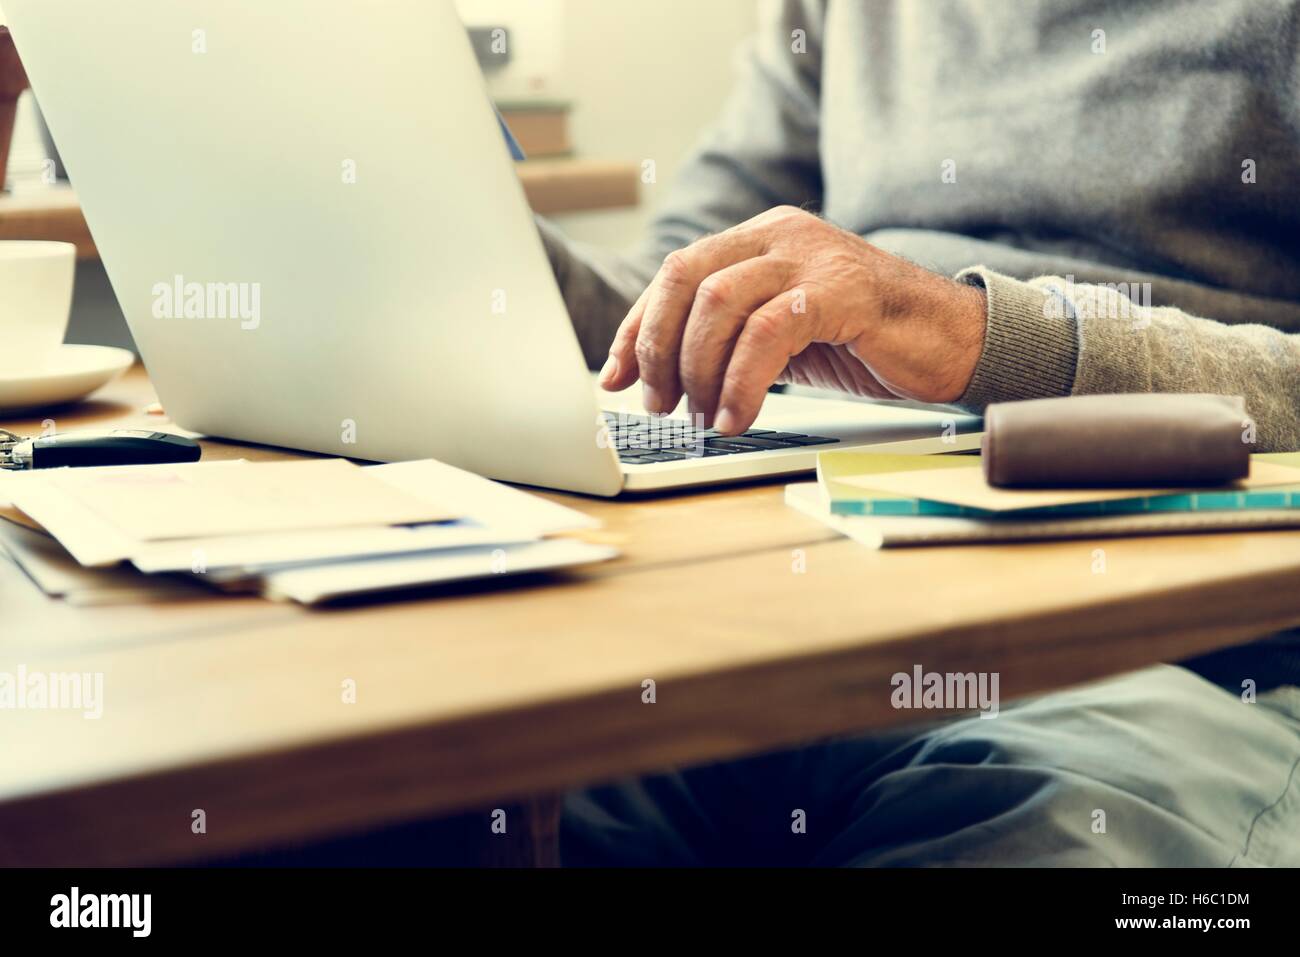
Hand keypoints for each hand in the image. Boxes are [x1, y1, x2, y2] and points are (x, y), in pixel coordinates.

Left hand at [598, 206, 987, 433]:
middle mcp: (780, 235)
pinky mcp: (843, 291)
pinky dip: (741, 381)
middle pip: (686, 278)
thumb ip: (726, 340)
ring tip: (702, 417)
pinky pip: (768, 332)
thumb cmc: (867, 341)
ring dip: (697, 370)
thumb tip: (653, 376)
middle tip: (661, 406)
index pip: (675, 273)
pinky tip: (737, 416)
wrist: (955, 340)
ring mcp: (812, 258)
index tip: (616, 377)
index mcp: (760, 238)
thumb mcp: (780, 336)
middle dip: (658, 348)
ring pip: (719, 303)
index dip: (635, 327)